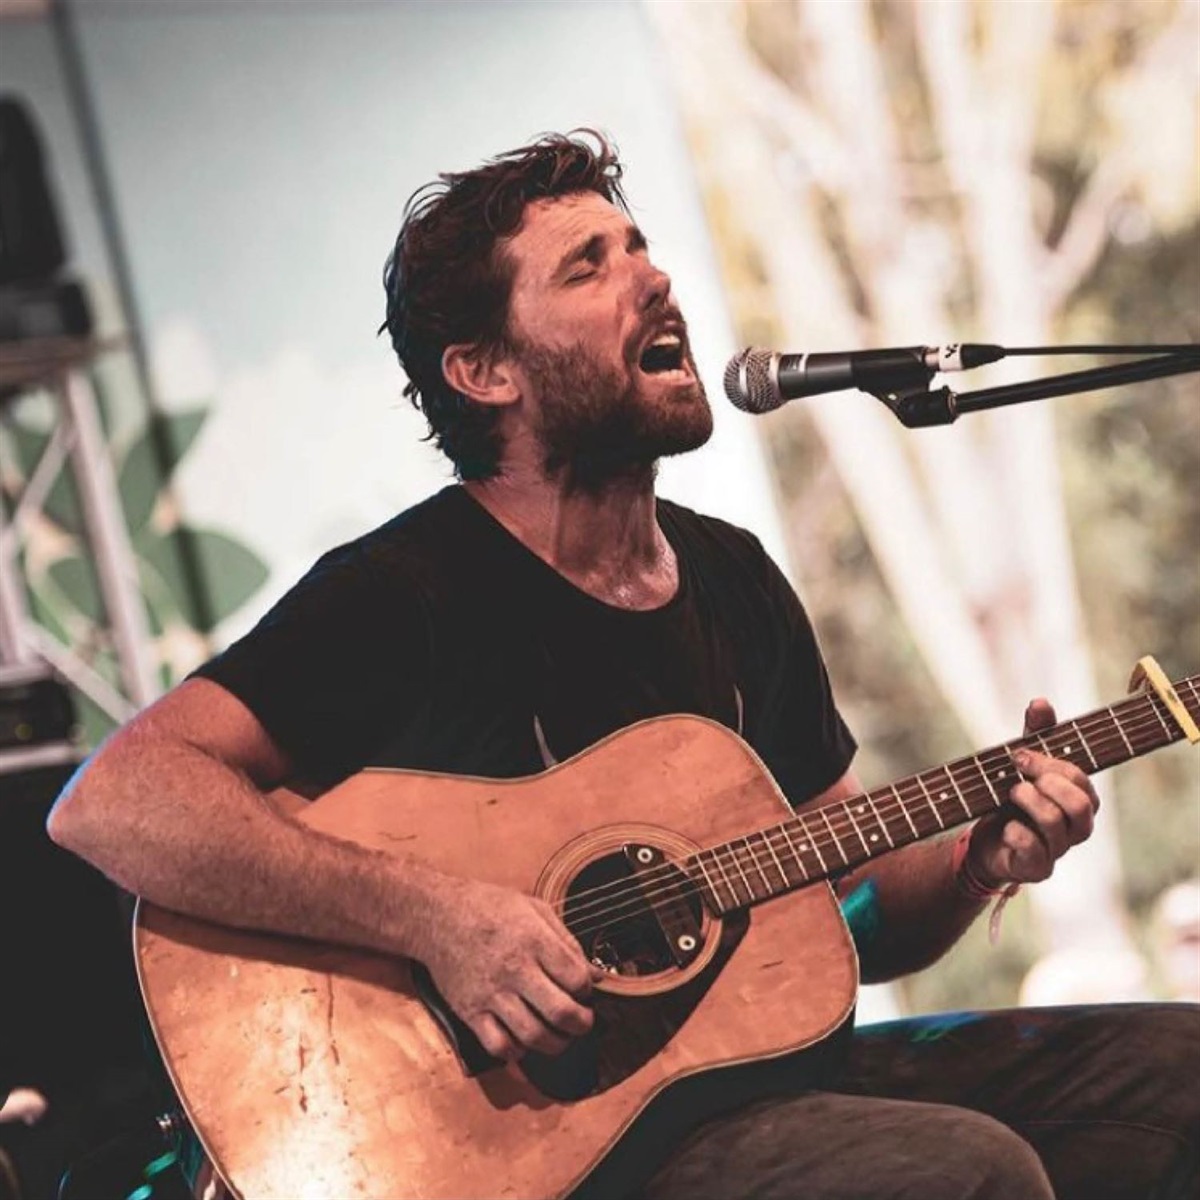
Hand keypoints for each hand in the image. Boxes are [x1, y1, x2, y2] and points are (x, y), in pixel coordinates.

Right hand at [420, 877, 601, 1061]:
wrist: (438, 915)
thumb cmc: (490, 907)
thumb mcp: (534, 908)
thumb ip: (566, 941)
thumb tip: (595, 974)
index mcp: (534, 941)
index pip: (576, 979)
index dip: (587, 989)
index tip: (583, 990)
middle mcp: (515, 970)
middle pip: (561, 1013)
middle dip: (581, 1023)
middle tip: (582, 1021)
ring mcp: (491, 994)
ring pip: (533, 1036)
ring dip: (555, 1043)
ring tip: (559, 1035)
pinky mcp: (470, 1011)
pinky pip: (499, 1046)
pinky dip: (517, 1051)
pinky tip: (523, 1039)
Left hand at [966, 698, 1099, 887]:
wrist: (985, 842)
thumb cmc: (1011, 800)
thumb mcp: (1021, 765)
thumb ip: (1035, 735)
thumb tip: (1041, 701)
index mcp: (1079, 800)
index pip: (1082, 780)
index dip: (1051, 765)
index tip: (1019, 754)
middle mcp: (1076, 828)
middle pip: (1080, 806)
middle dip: (1047, 784)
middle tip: (1018, 777)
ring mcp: (1058, 850)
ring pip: (1057, 826)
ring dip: (1029, 803)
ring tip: (1011, 795)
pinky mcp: (1037, 869)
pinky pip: (1035, 852)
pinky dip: (1017, 834)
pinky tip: (1005, 827)